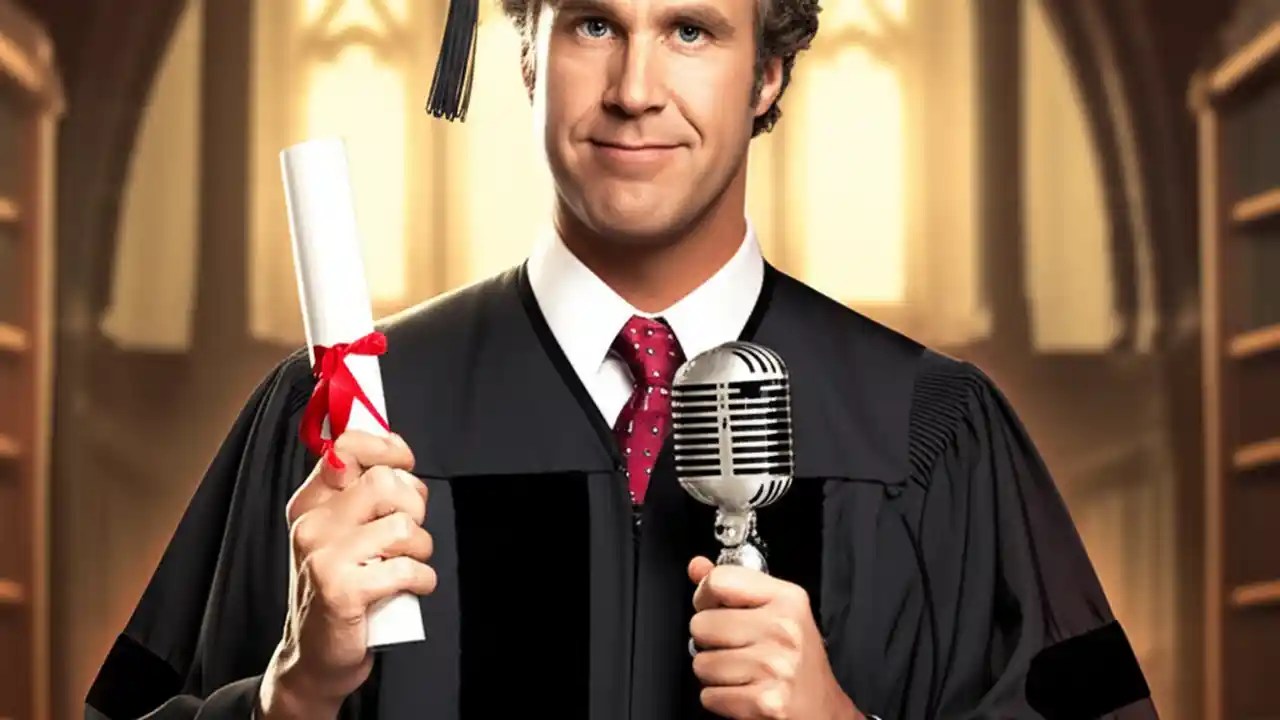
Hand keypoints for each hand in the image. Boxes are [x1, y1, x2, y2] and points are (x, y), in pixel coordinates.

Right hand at [259, 430, 435, 719]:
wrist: (314, 656)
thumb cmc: (340, 589)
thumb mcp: (342, 535)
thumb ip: (361, 497)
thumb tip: (399, 459)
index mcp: (311, 503)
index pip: (347, 447)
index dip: (388, 448)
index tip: (404, 463)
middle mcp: (312, 524)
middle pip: (384, 482)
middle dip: (415, 504)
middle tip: (410, 531)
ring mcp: (323, 556)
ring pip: (401, 526)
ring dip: (421, 548)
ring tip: (407, 564)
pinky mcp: (341, 590)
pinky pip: (406, 568)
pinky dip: (423, 579)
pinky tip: (413, 588)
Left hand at [688, 557, 862, 719]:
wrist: (824, 710)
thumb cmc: (798, 661)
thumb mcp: (776, 612)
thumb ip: (733, 586)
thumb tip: (696, 566)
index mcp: (787, 599)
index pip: (719, 581)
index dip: (705, 597)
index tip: (713, 608)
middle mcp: (783, 630)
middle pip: (701, 624)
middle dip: (709, 642)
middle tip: (736, 648)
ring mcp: (775, 666)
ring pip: (701, 664)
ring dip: (714, 674)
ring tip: (742, 673)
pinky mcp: (766, 701)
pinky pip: (709, 696)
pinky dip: (720, 699)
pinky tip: (744, 693)